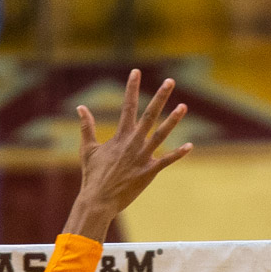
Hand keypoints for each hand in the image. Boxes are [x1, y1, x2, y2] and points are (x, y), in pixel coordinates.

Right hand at [63, 70, 192, 240]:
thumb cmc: (92, 175)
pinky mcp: (149, 172)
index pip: (127, 105)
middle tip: (170, 81)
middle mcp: (133, 142)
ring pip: (162, 134)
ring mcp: (143, 156)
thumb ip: (86, 127)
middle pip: (149, 114)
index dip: (132, 87)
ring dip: (173, 120)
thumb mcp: (88, 149)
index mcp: (120, 136)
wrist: (98, 200)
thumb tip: (80, 108)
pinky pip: (167, 160)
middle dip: (160, 96)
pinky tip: (190, 145)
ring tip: (184, 106)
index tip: (136, 71)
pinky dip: (178, 153)